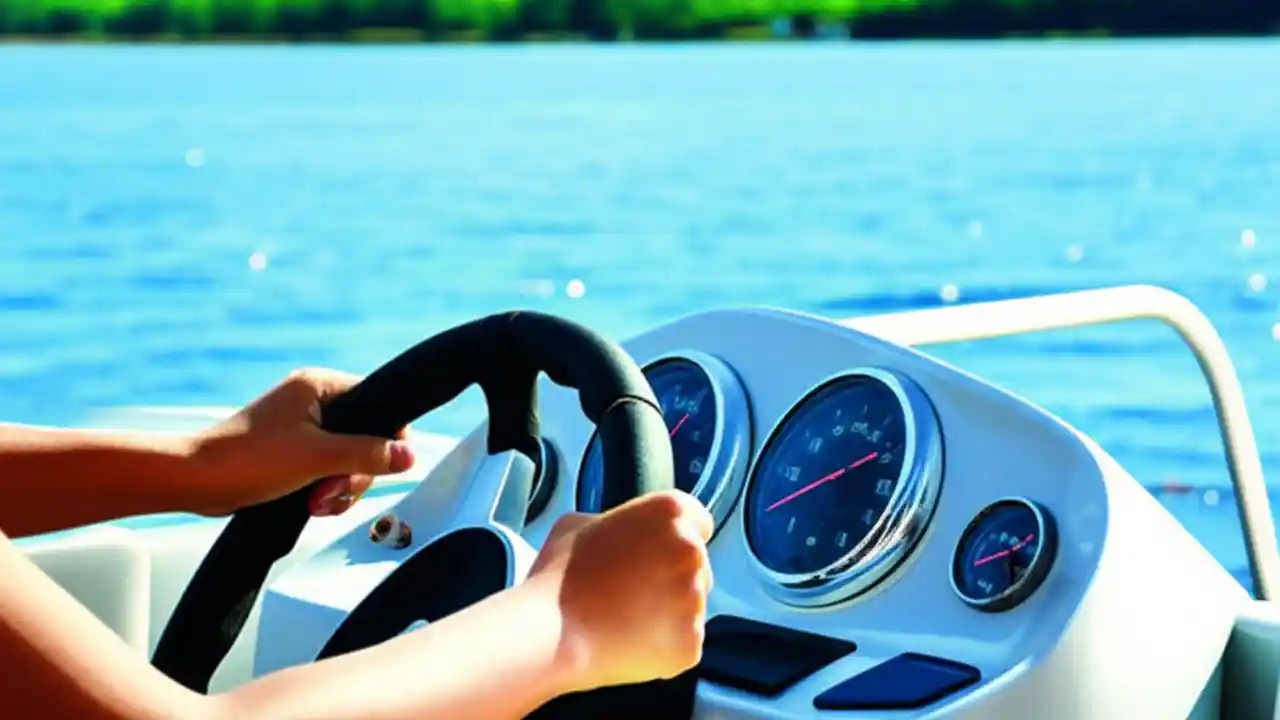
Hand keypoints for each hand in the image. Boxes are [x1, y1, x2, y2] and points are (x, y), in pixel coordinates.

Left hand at [191, 368, 415, 515]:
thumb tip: (411, 455)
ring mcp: (302, 427)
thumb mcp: (317, 457)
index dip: (385, 440)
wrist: (194, 481)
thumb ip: (368, 454)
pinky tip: (310, 504)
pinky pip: (328, 471)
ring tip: (316, 502)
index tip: (372, 468)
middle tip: (331, 491)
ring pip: (349, 460)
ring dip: (339, 487)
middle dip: (354, 474)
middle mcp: (313, 401)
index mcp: (320, 385)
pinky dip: (325, 491)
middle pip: (367, 439)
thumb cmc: (246, 459)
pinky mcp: (292, 452)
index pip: (380, 404)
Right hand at [527, 490, 713, 691]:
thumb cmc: (560, 573)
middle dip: (673, 576)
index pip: (698, 521)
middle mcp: (692, 551)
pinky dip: (664, 644)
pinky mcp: (691, 643)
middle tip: (633, 590)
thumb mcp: (580, 523)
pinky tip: (630, 641)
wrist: (551, 632)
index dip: (673, 539)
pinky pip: (685, 641)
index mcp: (671, 513)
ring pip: (691, 605)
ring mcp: (695, 600)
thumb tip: (621, 533)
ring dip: (670, 610)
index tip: (655, 553)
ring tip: (626, 619)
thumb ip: (615, 521)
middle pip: (697, 565)